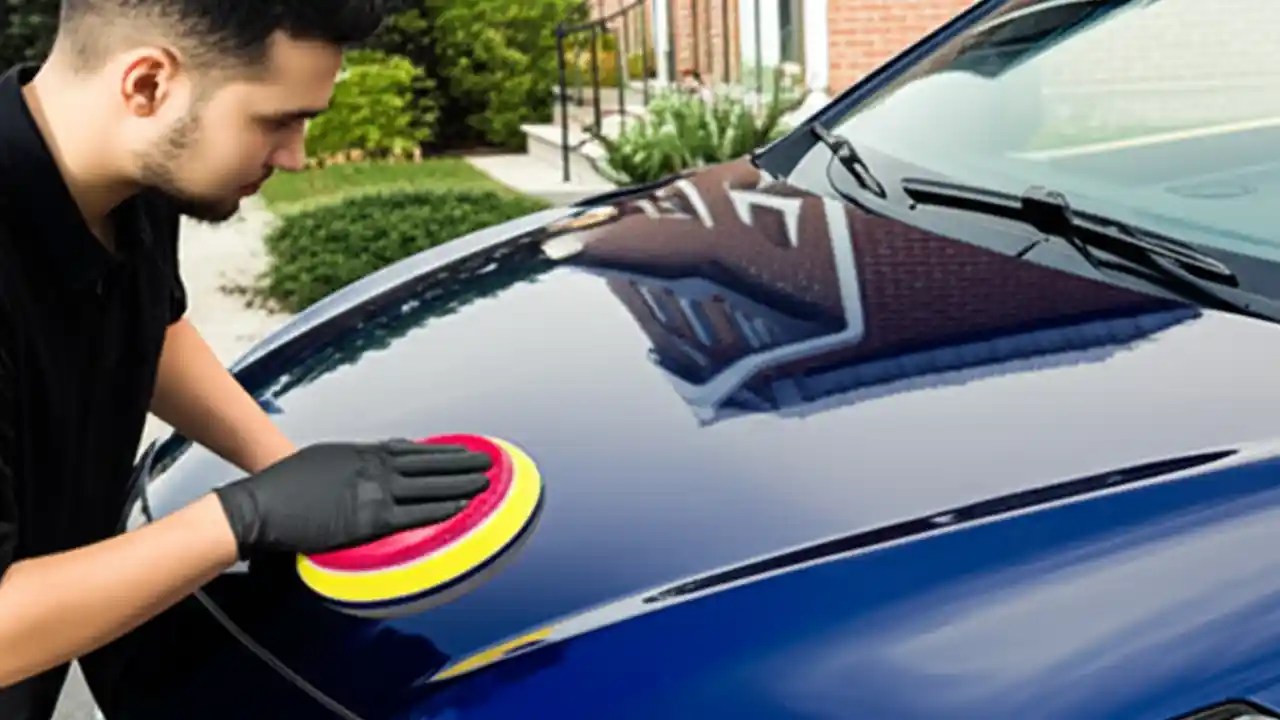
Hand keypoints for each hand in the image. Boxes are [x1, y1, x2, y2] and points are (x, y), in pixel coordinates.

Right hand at [213, 439, 491, 558]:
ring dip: (460, 482)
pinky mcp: (369, 518)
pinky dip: (441, 509)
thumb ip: (351, 464)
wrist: (260, 503)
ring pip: (428, 485)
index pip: (411, 451)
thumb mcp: (322, 462)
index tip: (462, 450)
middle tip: (489, 460)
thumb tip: (369, 465)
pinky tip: (462, 505)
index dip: (440, 452)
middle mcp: (373, 467)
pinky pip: (415, 513)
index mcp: (361, 453)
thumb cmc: (283, 487)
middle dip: (461, 462)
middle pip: (428, 463)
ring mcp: (373, 491)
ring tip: (487, 479)